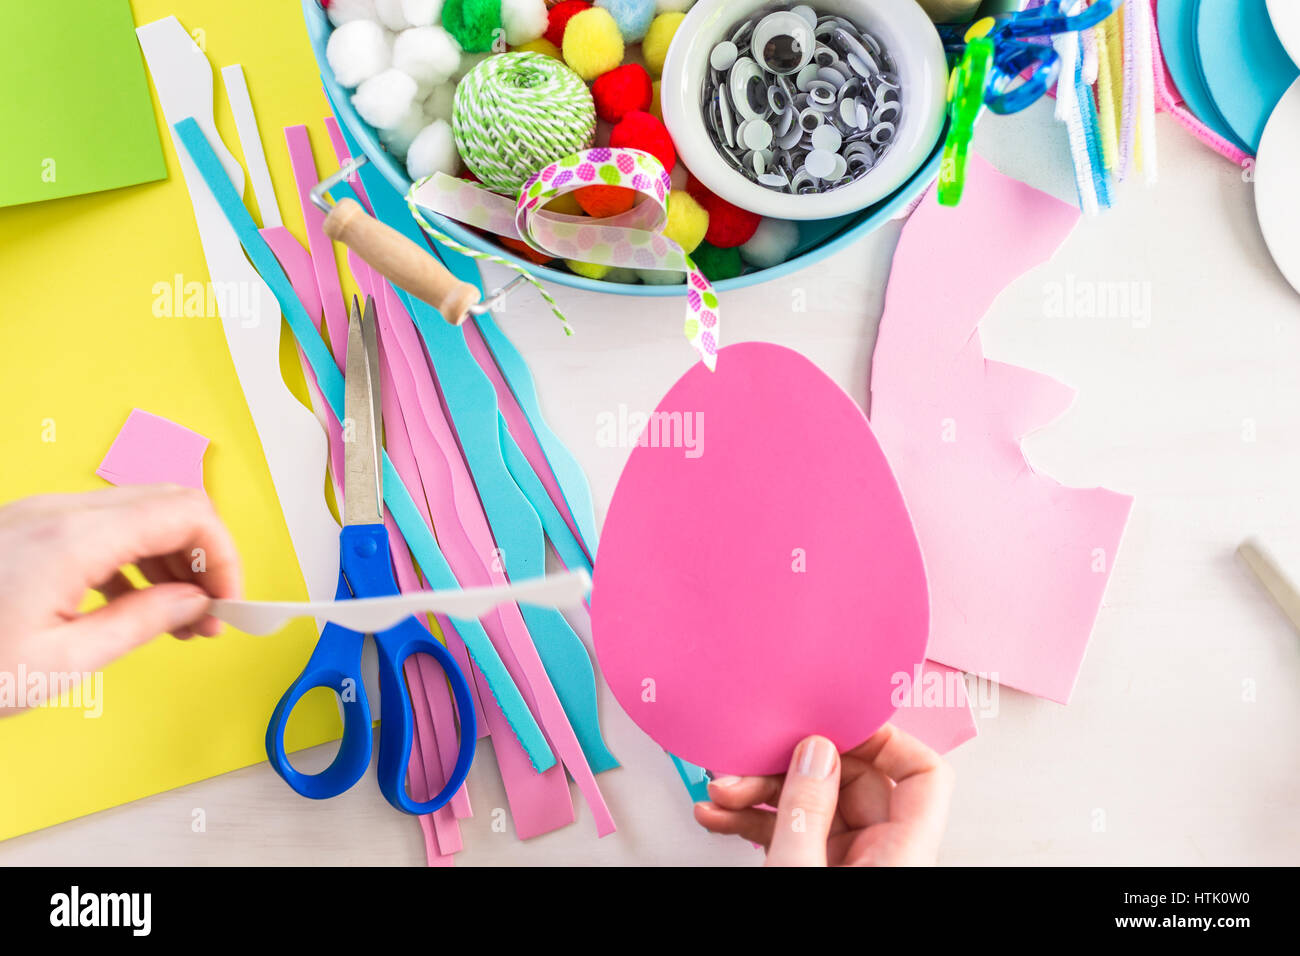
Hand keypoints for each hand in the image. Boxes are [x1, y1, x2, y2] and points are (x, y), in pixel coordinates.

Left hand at [0, 486, 241, 711]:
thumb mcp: (60, 662)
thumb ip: (138, 623)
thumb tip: (194, 603)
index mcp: (72, 539)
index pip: (187, 514)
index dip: (223, 556)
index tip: (228, 601)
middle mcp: (59, 512)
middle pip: (170, 505)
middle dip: (206, 556)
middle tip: (212, 611)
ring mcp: (43, 515)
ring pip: (142, 513)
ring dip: (175, 558)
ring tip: (180, 616)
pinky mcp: (31, 528)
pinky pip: (106, 526)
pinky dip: (138, 558)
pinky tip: (137, 603)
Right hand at [694, 724, 953, 865]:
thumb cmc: (817, 953)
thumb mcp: (802, 875)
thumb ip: (808, 812)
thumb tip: (816, 753)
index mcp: (901, 855)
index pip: (922, 775)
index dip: (885, 739)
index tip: (836, 723)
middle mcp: (880, 857)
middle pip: (853, 781)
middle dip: (796, 763)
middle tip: (756, 757)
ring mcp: (846, 868)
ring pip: (812, 804)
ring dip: (762, 791)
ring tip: (720, 790)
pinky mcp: (814, 876)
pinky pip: (789, 832)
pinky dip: (752, 821)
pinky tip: (718, 816)